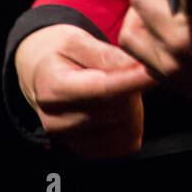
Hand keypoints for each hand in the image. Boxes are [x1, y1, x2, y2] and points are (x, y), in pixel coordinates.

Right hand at [14, 23, 158, 159]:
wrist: (37, 73)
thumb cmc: (58, 52)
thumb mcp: (75, 40)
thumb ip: (105, 54)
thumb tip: (135, 66)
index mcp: (53, 88)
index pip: (102, 89)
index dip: (133, 81)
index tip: (153, 72)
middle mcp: (57, 120)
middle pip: (118, 111)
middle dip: (135, 89)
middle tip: (131, 70)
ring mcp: (70, 140)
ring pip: (126, 130)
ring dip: (135, 107)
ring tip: (123, 86)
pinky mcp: (85, 151)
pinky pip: (126, 144)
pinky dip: (132, 124)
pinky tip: (121, 105)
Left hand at [118, 0, 191, 105]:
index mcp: (184, 27)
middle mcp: (172, 54)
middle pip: (134, 19)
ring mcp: (174, 74)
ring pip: (134, 43)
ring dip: (141, 22)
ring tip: (161, 9)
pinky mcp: (180, 87)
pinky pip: (148, 63)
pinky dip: (152, 44)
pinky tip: (171, 32)